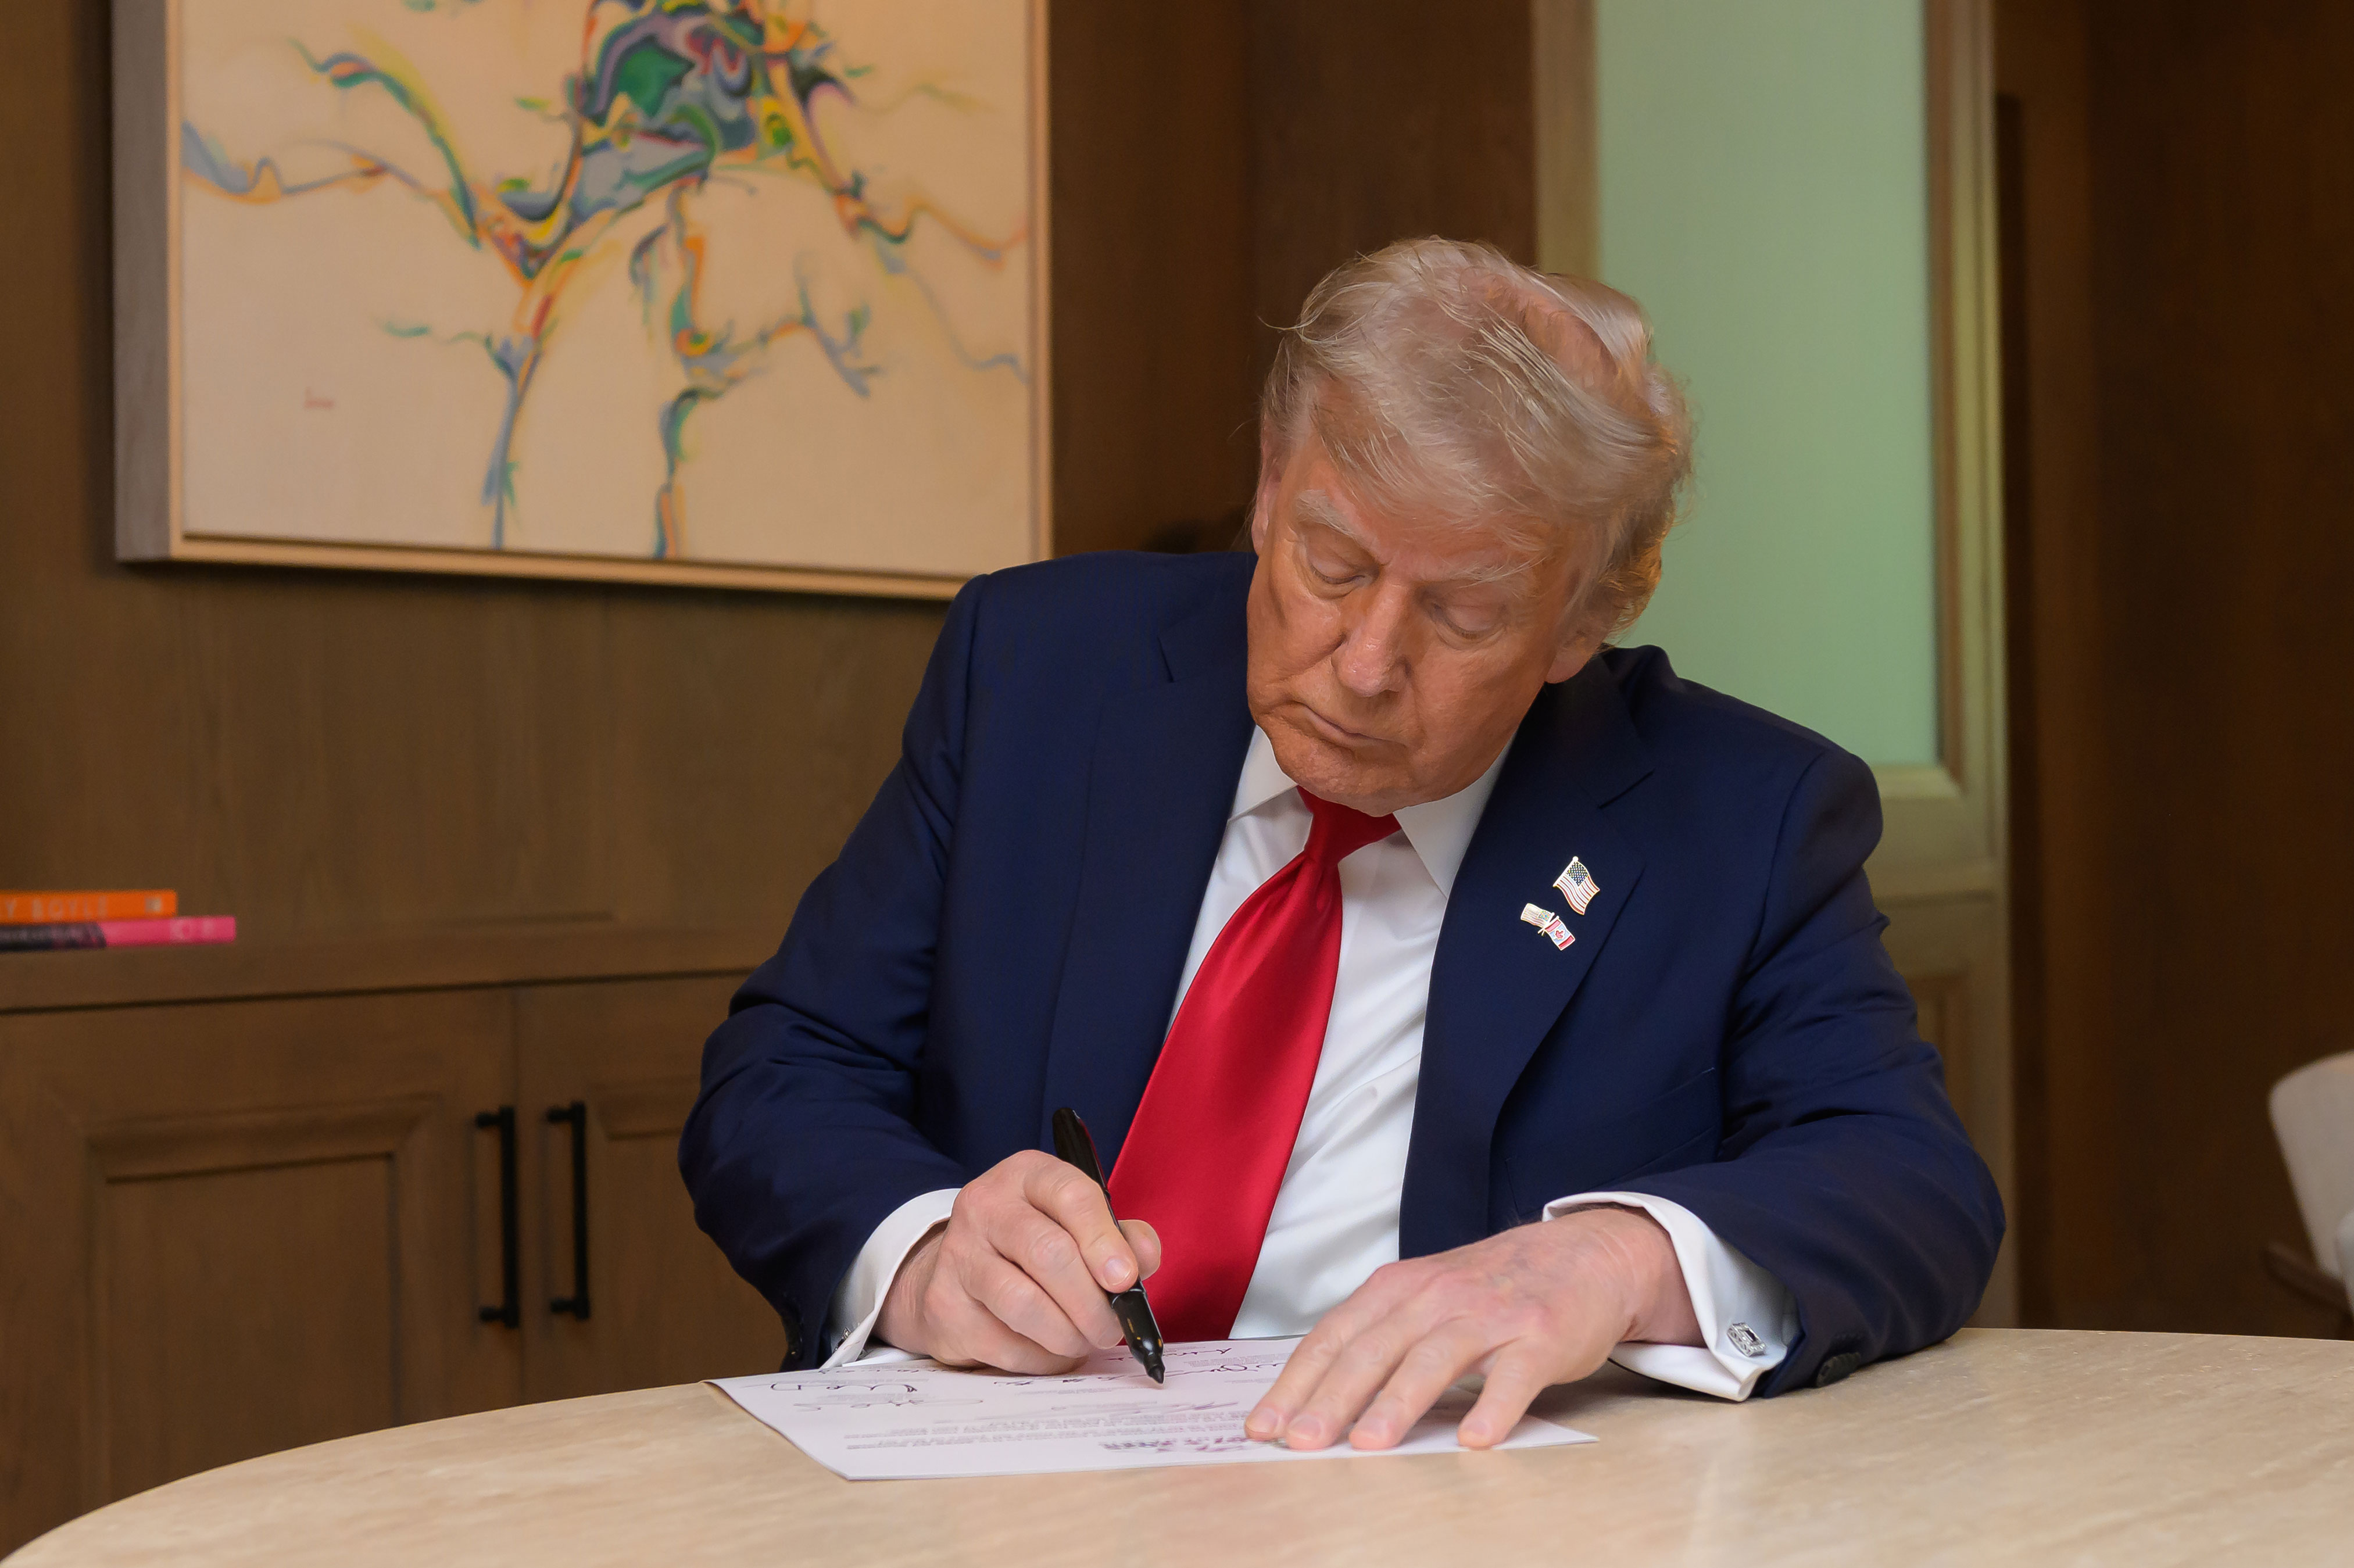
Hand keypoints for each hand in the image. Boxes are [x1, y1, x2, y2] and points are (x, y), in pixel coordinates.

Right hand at [876, 1150, 1161, 1372]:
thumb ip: (1120, 1236)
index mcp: (1027, 1176)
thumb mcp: (1076, 1224)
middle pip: (1048, 1254)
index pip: (1071, 1195)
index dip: (1104, 1240)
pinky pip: (1005, 1344)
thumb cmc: (1031, 1245)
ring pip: (1024, 1304)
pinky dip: (1041, 1358)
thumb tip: (1145, 1257)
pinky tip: (1051, 1349)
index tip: (1127, 1279)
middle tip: (1112, 1327)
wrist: (953, 1272)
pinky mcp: (944, 1306)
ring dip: (1068, 1335)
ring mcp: (958, 1255)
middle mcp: (985, 1206)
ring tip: (1084, 1340)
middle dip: (1092, 1301)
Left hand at [1245, 1207, 1698, 1450]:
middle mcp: (1438, 1295)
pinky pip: (1515, 1375)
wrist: (1583, 1253)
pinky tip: (1475, 1439)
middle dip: (1332, 1398)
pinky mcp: (1541, 1335)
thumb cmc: (1492, 1286)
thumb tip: (1318, 1396)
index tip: (1264, 1425)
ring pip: (1435, 1358)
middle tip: (1302, 1441)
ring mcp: (1491, 1314)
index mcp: (1400, 1287)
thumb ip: (1381, 1335)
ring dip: (1398, 1402)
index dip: (1296, 1382)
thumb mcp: (1427, 1296)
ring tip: (1370, 1445)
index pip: (1334, 1336)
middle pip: (1373, 1348)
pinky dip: (1494, 1406)